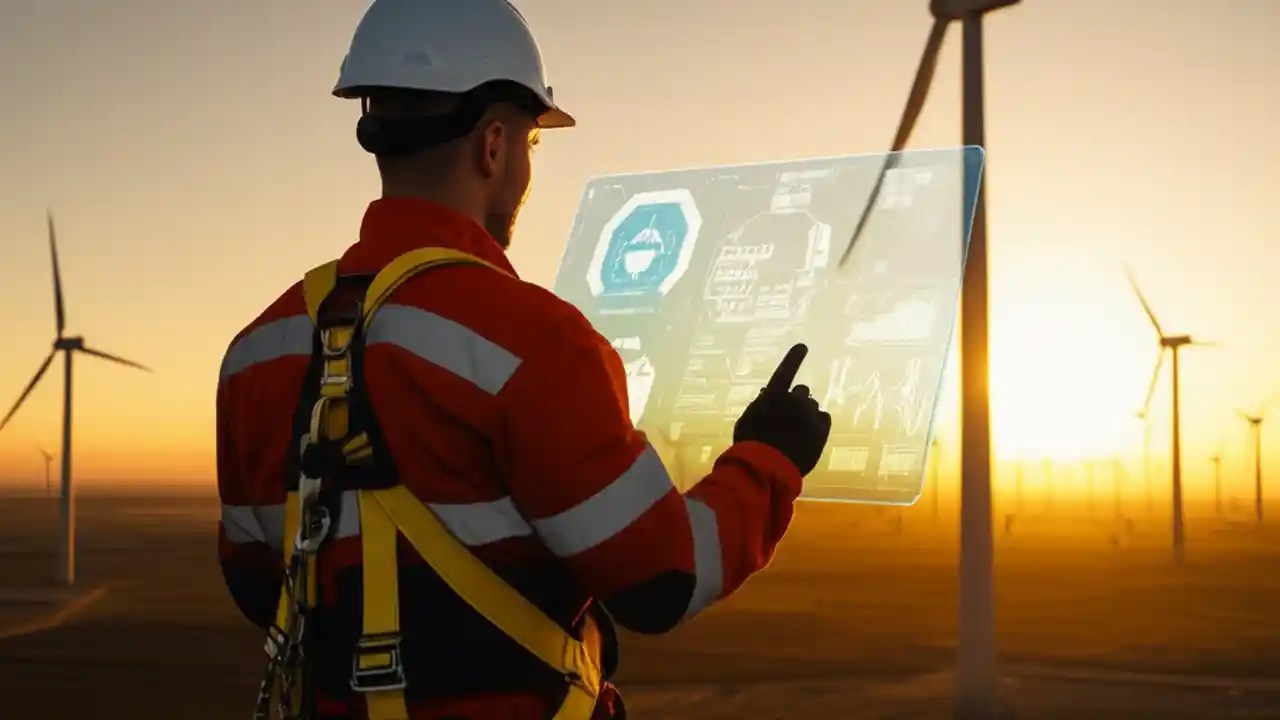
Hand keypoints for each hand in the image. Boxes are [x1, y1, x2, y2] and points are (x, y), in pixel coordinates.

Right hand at [732, 343, 831, 475]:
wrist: (767, 469)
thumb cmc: (751, 447)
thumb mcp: (746, 422)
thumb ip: (758, 406)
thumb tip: (768, 395)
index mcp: (773, 395)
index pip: (785, 371)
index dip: (794, 358)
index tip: (802, 346)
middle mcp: (794, 399)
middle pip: (802, 392)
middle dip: (797, 402)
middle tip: (789, 420)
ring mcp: (809, 413)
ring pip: (812, 406)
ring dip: (806, 415)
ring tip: (795, 435)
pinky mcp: (821, 428)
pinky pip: (823, 418)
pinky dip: (817, 426)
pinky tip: (806, 438)